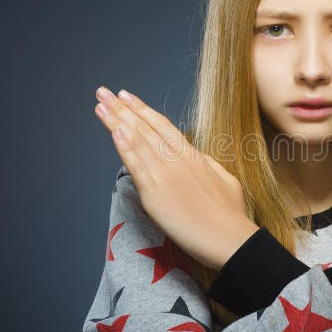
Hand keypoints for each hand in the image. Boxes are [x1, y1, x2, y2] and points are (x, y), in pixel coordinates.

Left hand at [93, 86, 258, 270]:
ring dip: (116, 121)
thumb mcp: (225, 179)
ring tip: (100, 105)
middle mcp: (177, 161)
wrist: (231, 240)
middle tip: (103, 92)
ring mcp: (165, 176)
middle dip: (122, 109)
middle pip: (145, 128)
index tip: (127, 96)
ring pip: (138, 143)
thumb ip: (206, 164)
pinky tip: (114, 132)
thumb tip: (195, 156)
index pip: (163, 126)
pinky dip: (124, 148)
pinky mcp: (156, 195)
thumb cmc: (231, 215)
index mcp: (193, 157)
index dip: (142, 110)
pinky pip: (137, 167)